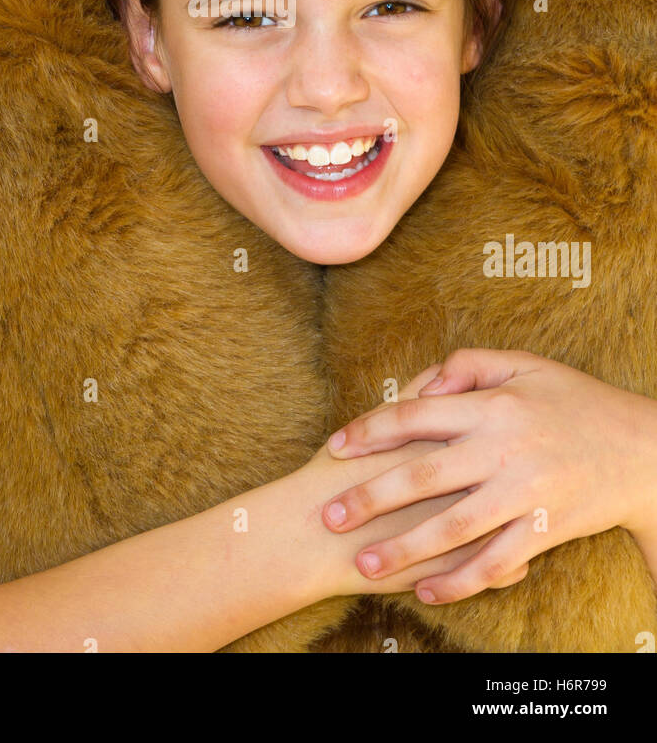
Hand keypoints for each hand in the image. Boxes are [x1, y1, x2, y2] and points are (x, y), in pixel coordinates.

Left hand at [320, 348, 656, 604]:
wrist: (640, 450)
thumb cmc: (575, 401)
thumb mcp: (524, 364)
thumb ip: (468, 364)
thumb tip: (424, 382)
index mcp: (493, 404)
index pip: (416, 415)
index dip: (371, 430)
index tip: (336, 447)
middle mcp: (503, 447)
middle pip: (423, 474)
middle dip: (370, 496)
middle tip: (328, 515)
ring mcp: (525, 492)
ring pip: (453, 526)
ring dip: (404, 547)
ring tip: (364, 562)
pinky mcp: (546, 529)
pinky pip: (497, 562)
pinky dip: (461, 580)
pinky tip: (427, 590)